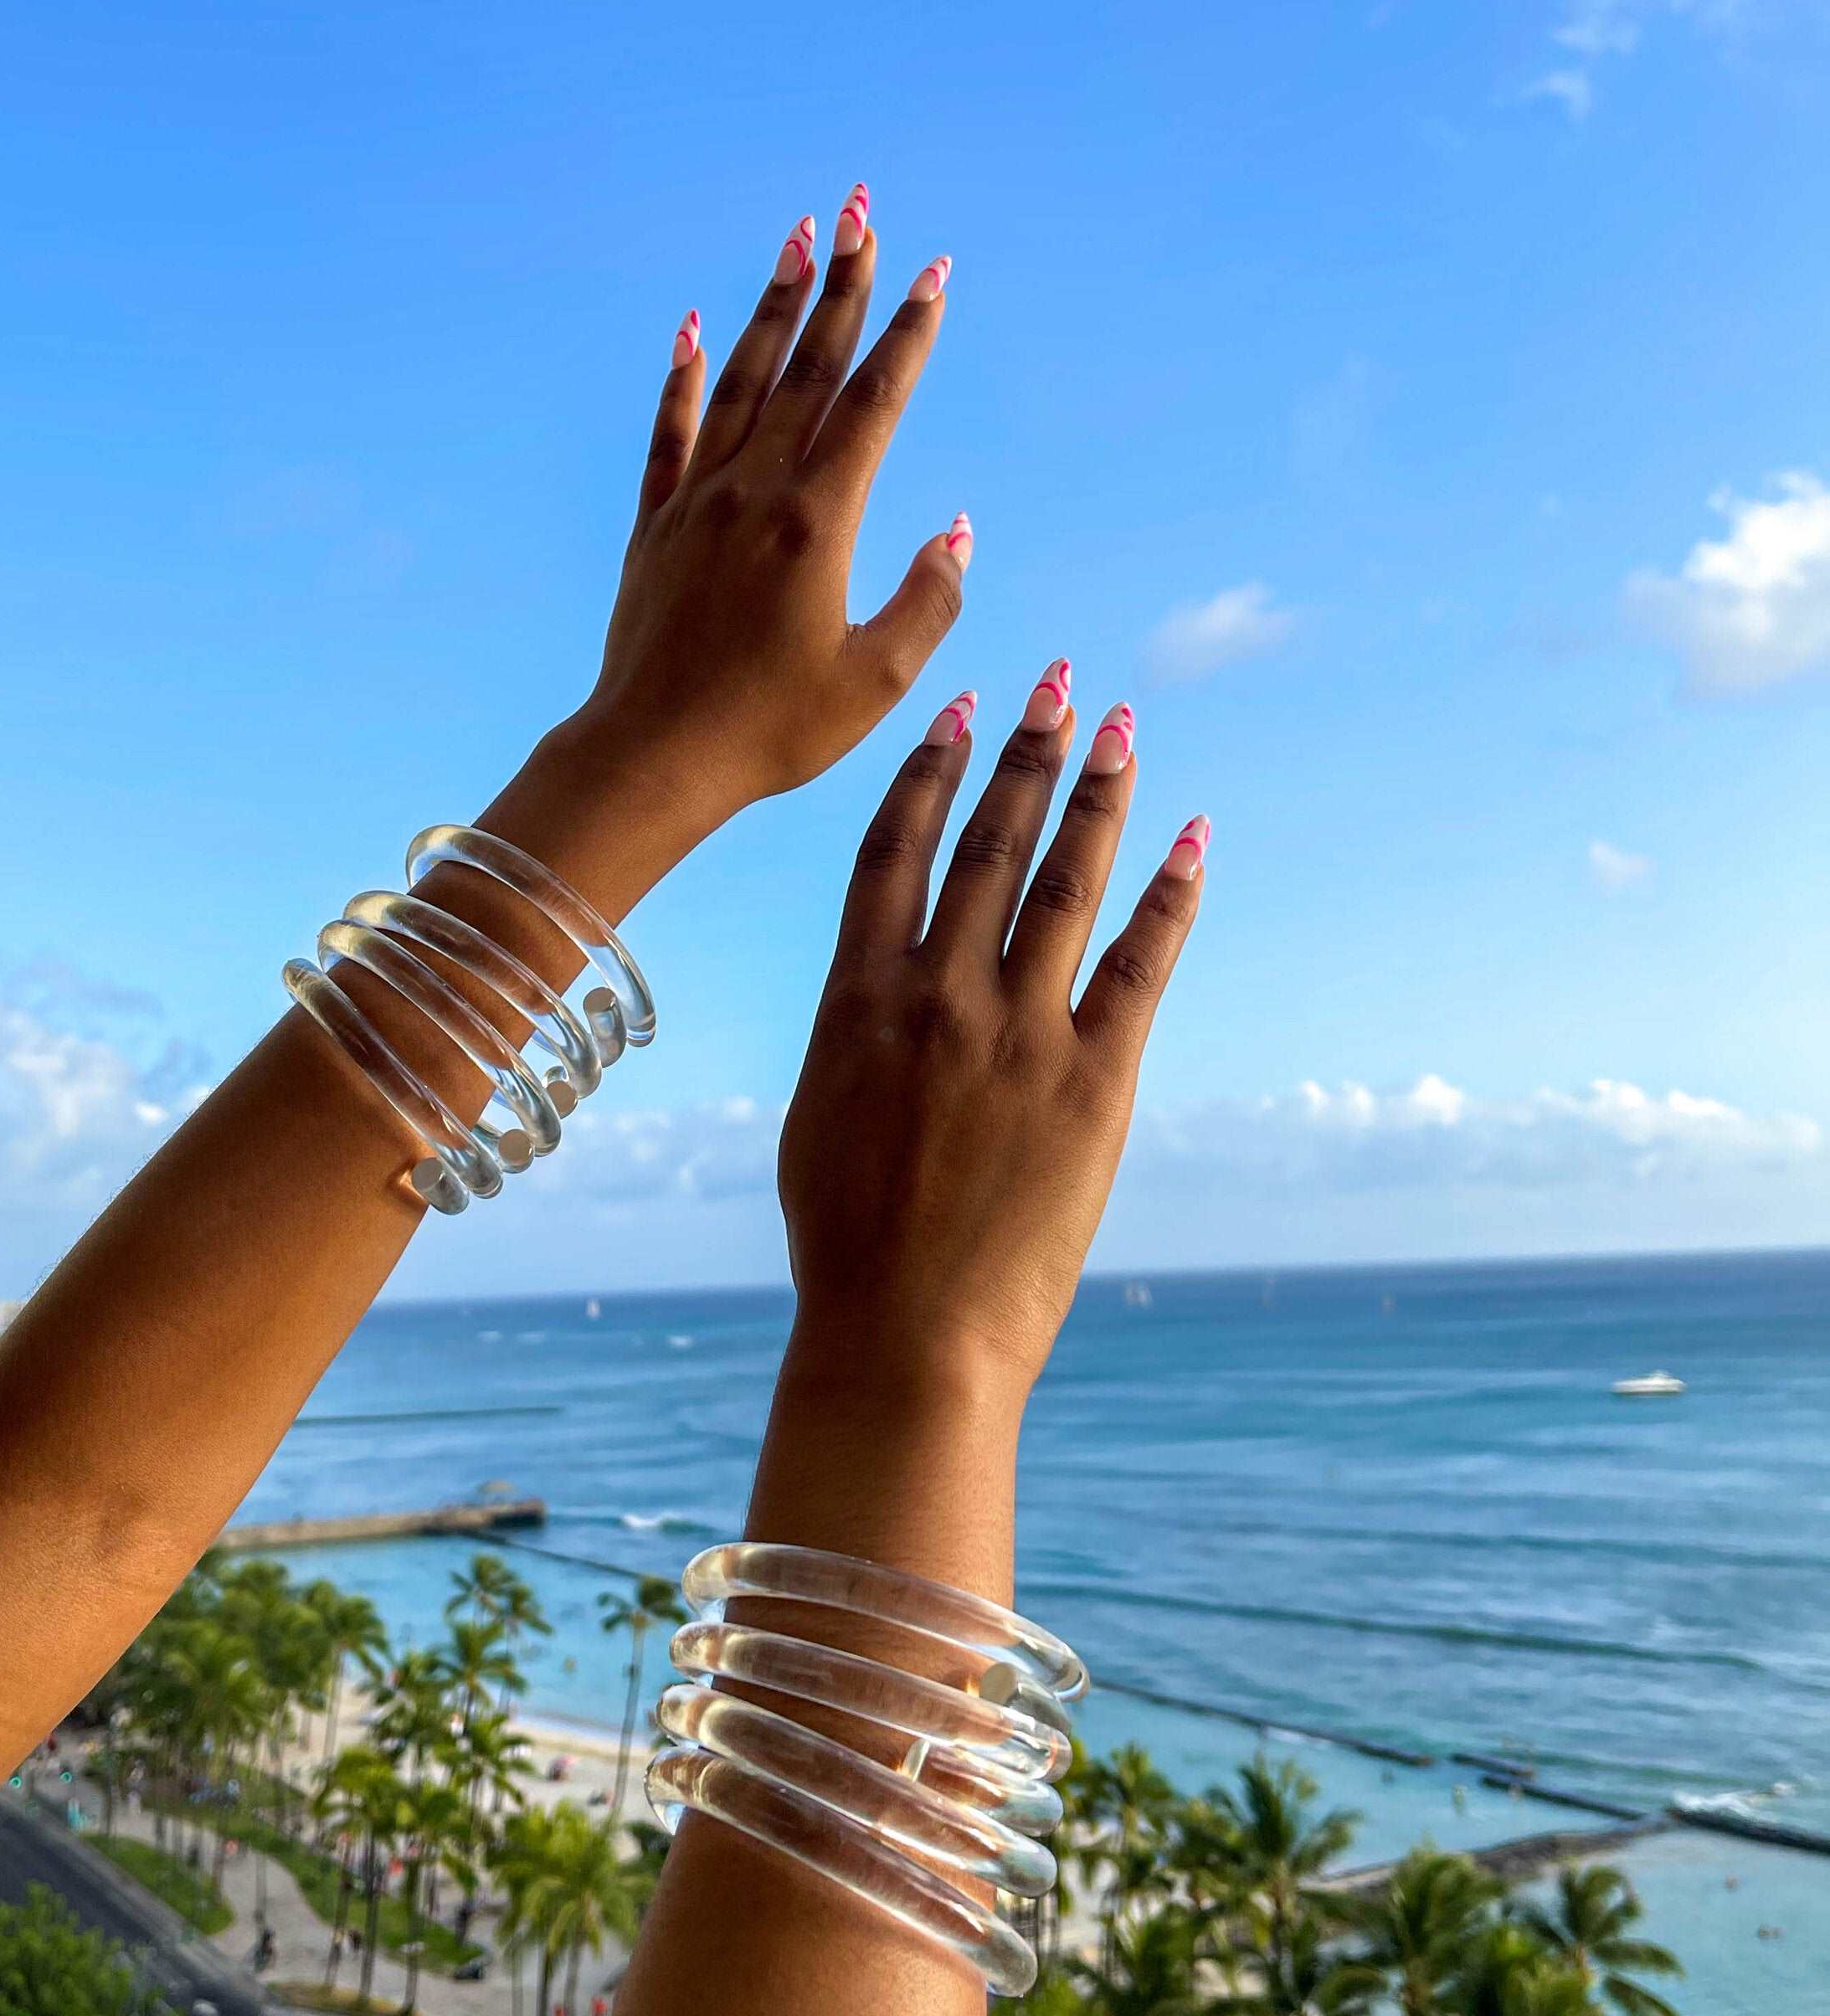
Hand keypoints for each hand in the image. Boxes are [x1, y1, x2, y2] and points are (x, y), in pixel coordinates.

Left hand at [569, 189, 965, 846]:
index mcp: (818, 522)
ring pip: (741, 381)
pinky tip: (692, 330)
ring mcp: (698, 503)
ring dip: (773, 308)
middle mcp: (755, 493)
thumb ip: (928, 601)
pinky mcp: (655, 528)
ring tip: (798, 238)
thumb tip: (955, 530)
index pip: (873, 403)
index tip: (932, 271)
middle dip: (841, 284)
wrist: (653, 756)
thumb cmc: (772, 731)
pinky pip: (671, 434)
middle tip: (862, 209)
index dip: (907, 333)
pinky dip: (684, 379)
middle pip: (807, 368)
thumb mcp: (875, 680)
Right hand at [778, 665, 1206, 1401]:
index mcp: (856, 998)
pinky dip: (1170, 896)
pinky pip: (1140, 965)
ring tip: (1120, 729)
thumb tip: (881, 984)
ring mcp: (1017, 1034)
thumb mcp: (821, 1115)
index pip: (895, 849)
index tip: (959, 707)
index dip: (931, 768)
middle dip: (1026, 752)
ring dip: (1096, 796)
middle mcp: (936, 996)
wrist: (906, 1334)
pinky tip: (1194, 839)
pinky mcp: (1093, 1084)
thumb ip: (854, 1031)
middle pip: (988, 842)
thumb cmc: (850, 1244)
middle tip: (1058, 681)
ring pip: (1064, 882)